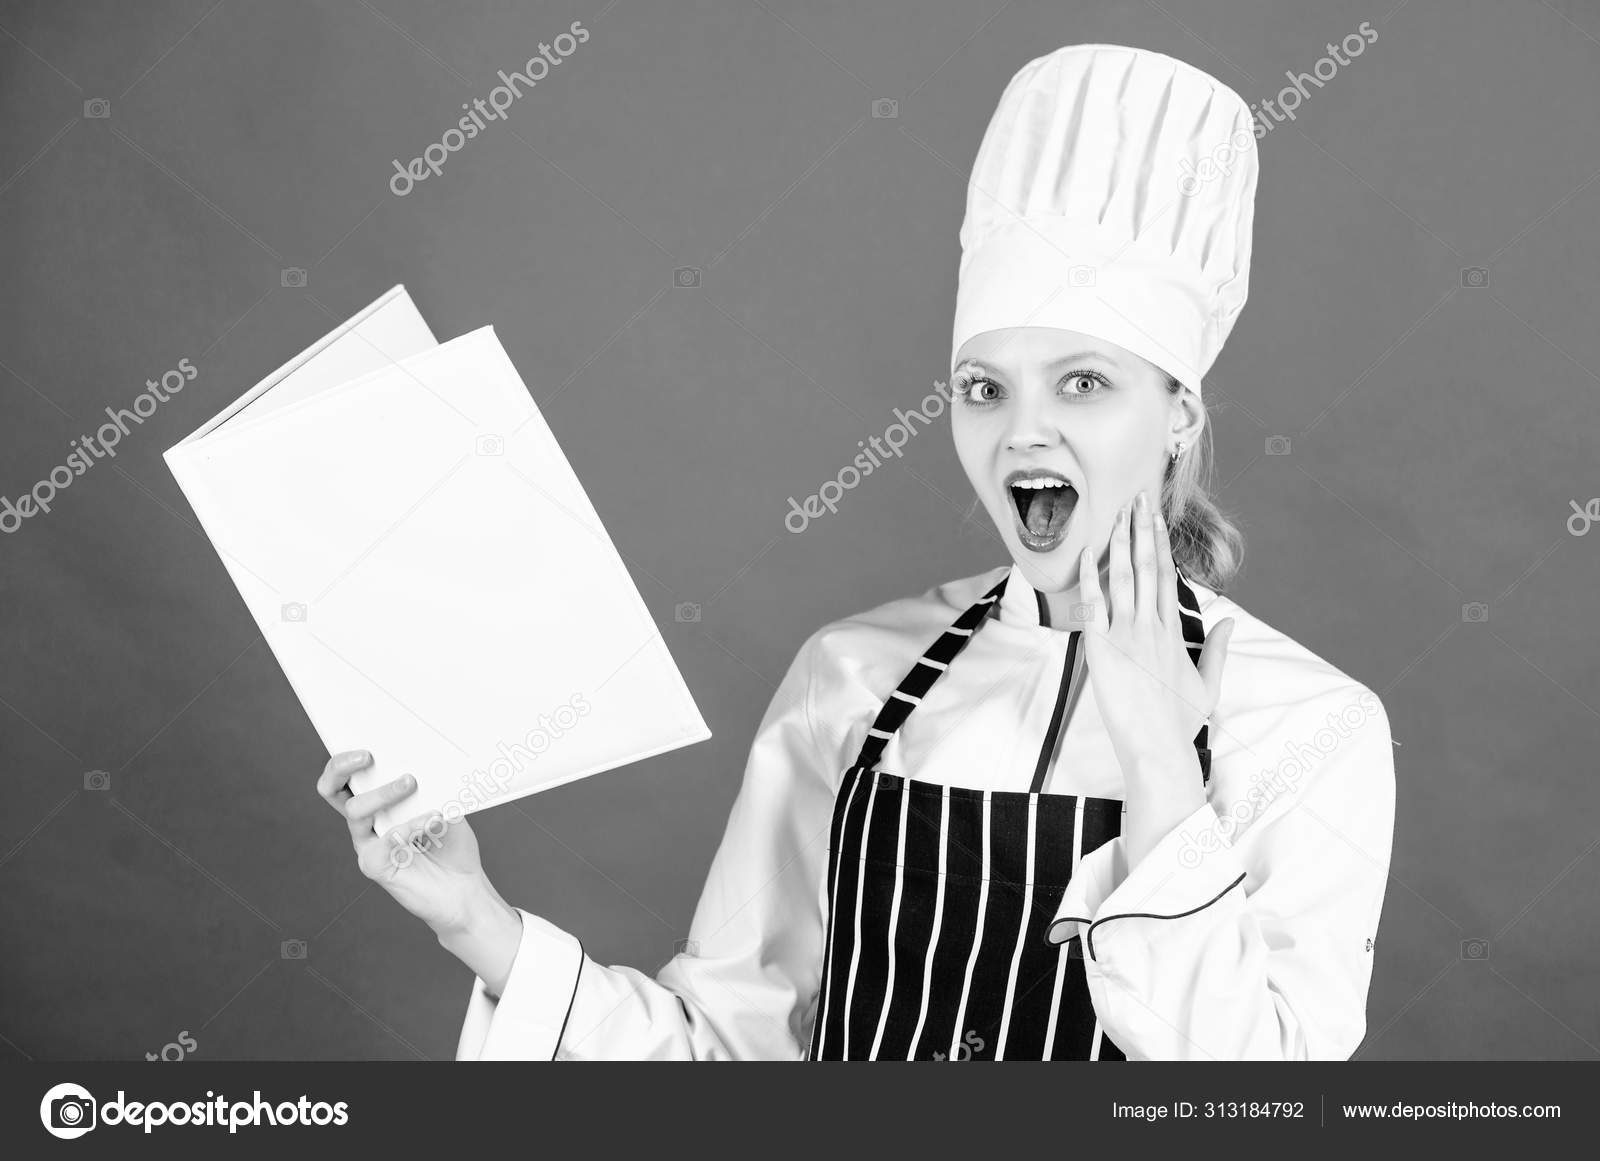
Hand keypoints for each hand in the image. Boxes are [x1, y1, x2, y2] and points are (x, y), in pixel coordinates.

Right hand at [316, 750, 509, 938]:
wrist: (464, 888)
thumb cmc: (452, 845)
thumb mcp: (446, 805)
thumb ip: (432, 786)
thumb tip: (424, 762)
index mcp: (377, 805)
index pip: (345, 777)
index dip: (343, 760)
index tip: (365, 745)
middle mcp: (365, 823)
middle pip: (331, 791)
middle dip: (341, 768)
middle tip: (368, 756)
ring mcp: (367, 845)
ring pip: (356, 811)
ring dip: (383, 793)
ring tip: (411, 783)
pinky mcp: (375, 867)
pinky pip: (384, 840)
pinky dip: (410, 824)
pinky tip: (433, 818)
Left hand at [1077, 491, 1233, 782]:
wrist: (1158, 751)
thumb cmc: (1179, 724)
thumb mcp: (1207, 685)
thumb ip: (1216, 650)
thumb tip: (1226, 621)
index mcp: (1174, 632)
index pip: (1167, 576)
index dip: (1160, 543)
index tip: (1155, 517)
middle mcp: (1152, 626)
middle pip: (1148, 566)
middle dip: (1141, 529)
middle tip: (1136, 496)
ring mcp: (1127, 636)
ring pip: (1123, 578)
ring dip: (1119, 543)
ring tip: (1116, 513)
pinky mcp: (1103, 651)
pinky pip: (1094, 607)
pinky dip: (1089, 579)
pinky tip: (1086, 554)